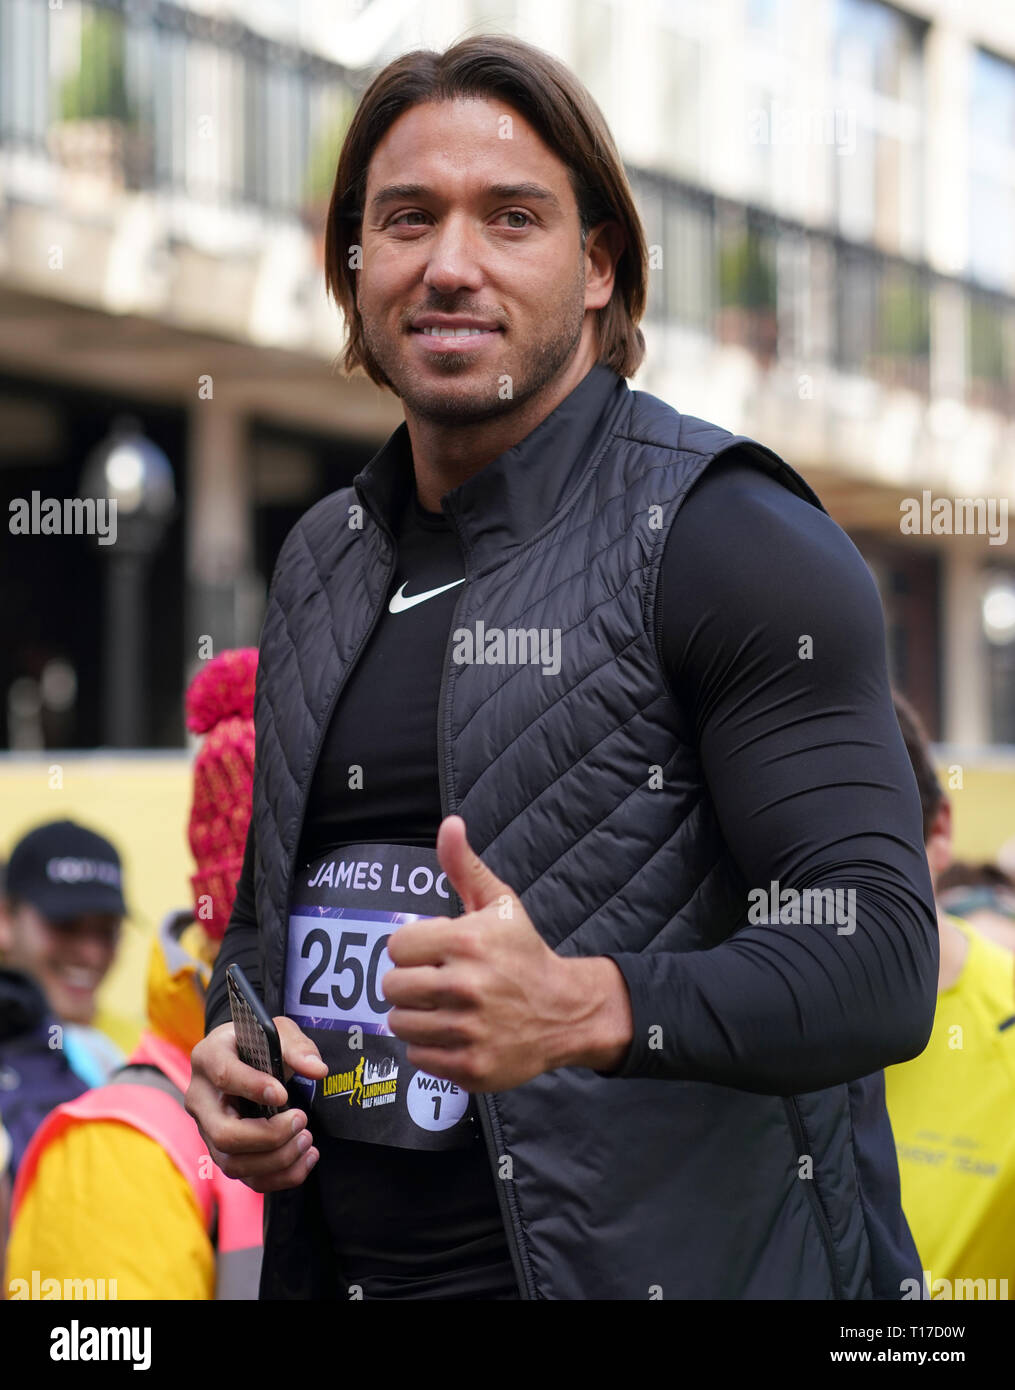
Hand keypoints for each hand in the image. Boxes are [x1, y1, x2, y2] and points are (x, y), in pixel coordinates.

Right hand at [185, 1017, 327, 1192]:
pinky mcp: (224, 1152)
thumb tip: (318, 1071)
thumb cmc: (259, 1043)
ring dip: (277, 1159)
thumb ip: (298, 1048)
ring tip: (307, 1140)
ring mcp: (208, 1130)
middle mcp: (201, 1099)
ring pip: (233, 1164)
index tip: (284, 1094)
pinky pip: (246, 1178)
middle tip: (302, 1120)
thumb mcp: (278, 1033)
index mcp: (208, 1058)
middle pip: (224, 1134)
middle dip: (268, 1136)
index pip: (224, 1077)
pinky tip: (306, 1159)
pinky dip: (280, 1176)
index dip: (253, 1087)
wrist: (247, 1058)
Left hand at [382, 815, 632, 1090]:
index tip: (436, 953)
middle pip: (392, 987)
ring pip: (400, 1023)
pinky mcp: (470, 1067)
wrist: (566, 1012)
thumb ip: (465, 866)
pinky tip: (455, 1033)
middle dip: (410, 983)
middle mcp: (466, 987)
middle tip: (437, 983)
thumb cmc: (524, 954)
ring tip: (444, 1008)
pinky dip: (430, 1048)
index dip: (414, 949)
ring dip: (416, 1016)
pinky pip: (418, 1057)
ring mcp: (468, 1031)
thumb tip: (449, 823)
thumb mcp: (500, 904)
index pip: (397, 947)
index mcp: (467, 942)